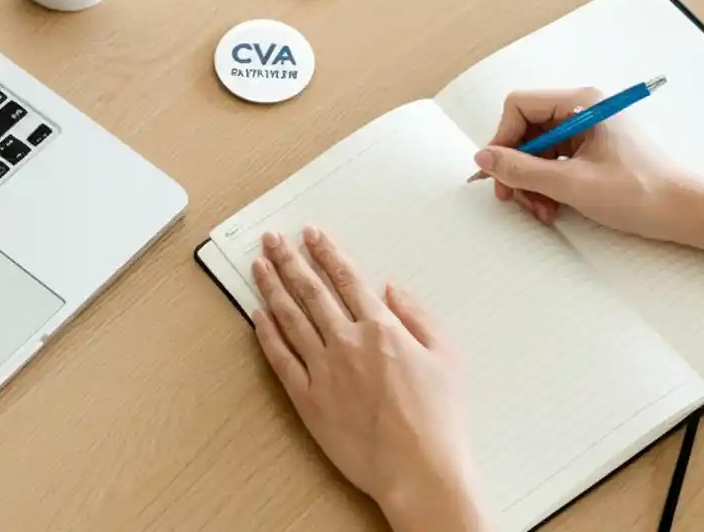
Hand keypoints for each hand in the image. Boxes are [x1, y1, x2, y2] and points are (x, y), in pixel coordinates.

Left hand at [250, 227, 487, 531]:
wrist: (418, 469)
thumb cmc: (439, 419)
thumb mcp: (446, 357)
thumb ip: (417, 316)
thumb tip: (392, 289)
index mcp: (381, 329)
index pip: (346, 279)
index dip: (326, 253)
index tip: (310, 234)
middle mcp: (346, 343)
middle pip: (311, 292)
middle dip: (290, 260)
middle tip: (272, 239)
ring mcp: (323, 371)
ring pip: (290, 319)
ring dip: (272, 288)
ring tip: (259, 265)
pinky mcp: (308, 400)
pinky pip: (280, 360)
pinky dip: (267, 335)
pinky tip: (257, 316)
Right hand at [473, 88, 688, 239]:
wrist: (684, 212)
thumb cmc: (639, 193)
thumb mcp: (572, 183)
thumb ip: (522, 169)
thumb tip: (483, 158)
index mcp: (581, 104)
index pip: (519, 106)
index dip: (502, 138)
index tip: (499, 172)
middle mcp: (581, 111)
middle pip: (525, 130)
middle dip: (515, 166)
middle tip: (511, 198)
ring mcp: (586, 132)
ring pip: (536, 150)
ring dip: (530, 182)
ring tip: (539, 209)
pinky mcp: (590, 152)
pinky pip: (552, 163)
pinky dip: (545, 186)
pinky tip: (551, 208)